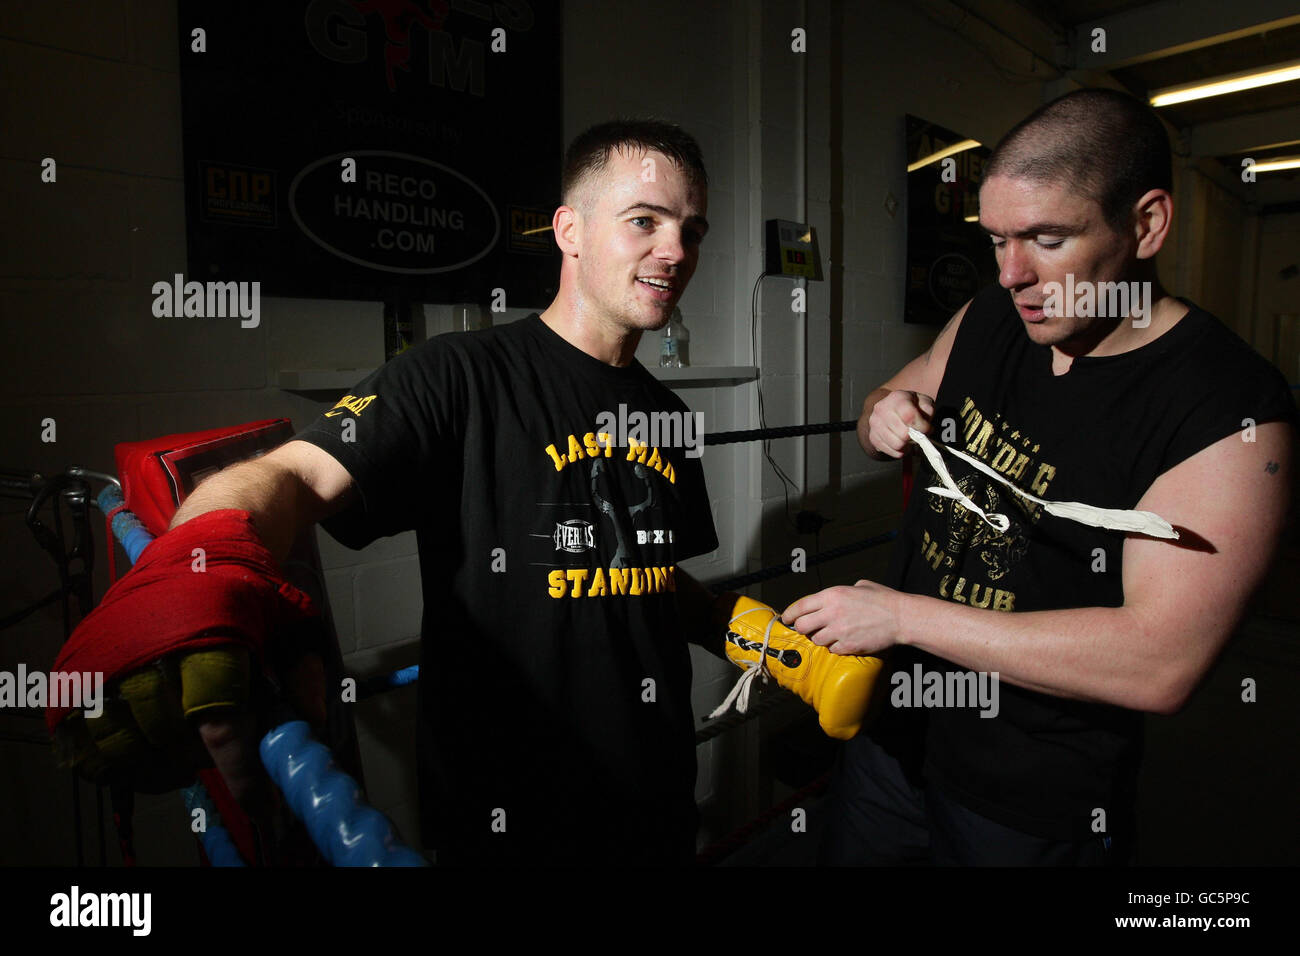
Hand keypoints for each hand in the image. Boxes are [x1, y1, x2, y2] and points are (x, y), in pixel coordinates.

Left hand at [782, 579, 902, 655]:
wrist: (901, 617)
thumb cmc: (883, 600)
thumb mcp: (861, 586)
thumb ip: (843, 591)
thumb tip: (837, 596)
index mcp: (832, 595)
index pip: (801, 606)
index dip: (790, 613)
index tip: (786, 618)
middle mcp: (832, 613)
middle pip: (802, 626)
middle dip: (802, 628)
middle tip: (807, 629)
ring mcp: (839, 631)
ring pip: (816, 640)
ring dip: (820, 638)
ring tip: (830, 635)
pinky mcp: (848, 646)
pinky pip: (832, 650)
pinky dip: (835, 647)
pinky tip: (843, 642)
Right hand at [867, 390, 933, 457]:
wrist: (890, 409)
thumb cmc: (909, 406)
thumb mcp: (923, 401)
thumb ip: (927, 409)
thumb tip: (925, 422)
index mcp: (897, 398)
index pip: (909, 416)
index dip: (921, 426)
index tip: (927, 429)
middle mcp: (882, 409)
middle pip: (903, 434)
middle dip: (914, 437)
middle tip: (917, 434)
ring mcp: (875, 424)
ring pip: (897, 445)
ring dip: (907, 445)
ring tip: (909, 439)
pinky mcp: (872, 436)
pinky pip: (890, 451)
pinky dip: (899, 451)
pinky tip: (902, 443)